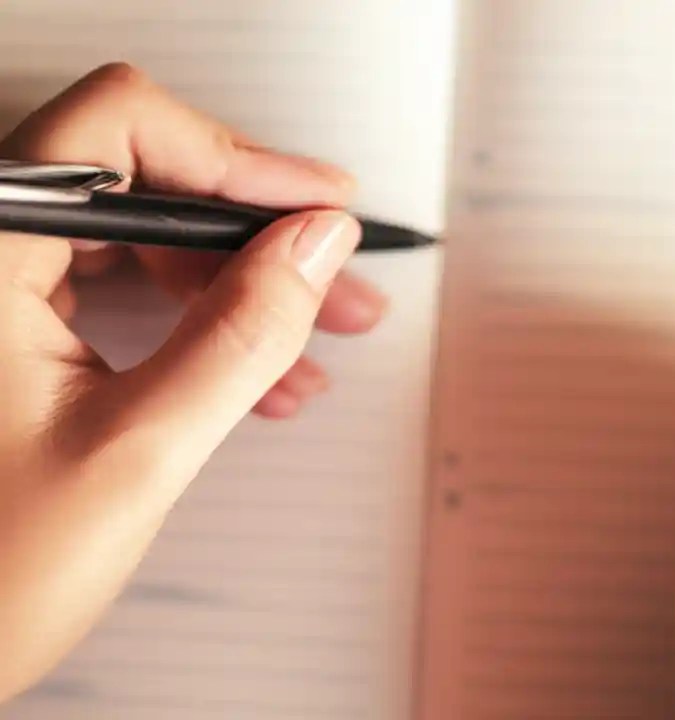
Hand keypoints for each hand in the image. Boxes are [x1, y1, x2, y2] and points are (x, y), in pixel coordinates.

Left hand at [0, 64, 374, 696]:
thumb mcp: (138, 451)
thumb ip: (238, 335)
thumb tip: (314, 247)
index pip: (121, 132)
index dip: (237, 158)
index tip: (317, 203)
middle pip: (142, 180)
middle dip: (256, 234)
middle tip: (336, 278)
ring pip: (143, 240)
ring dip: (239, 286)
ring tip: (316, 340)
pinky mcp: (10, 328)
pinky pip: (121, 291)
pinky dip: (198, 322)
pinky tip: (258, 373)